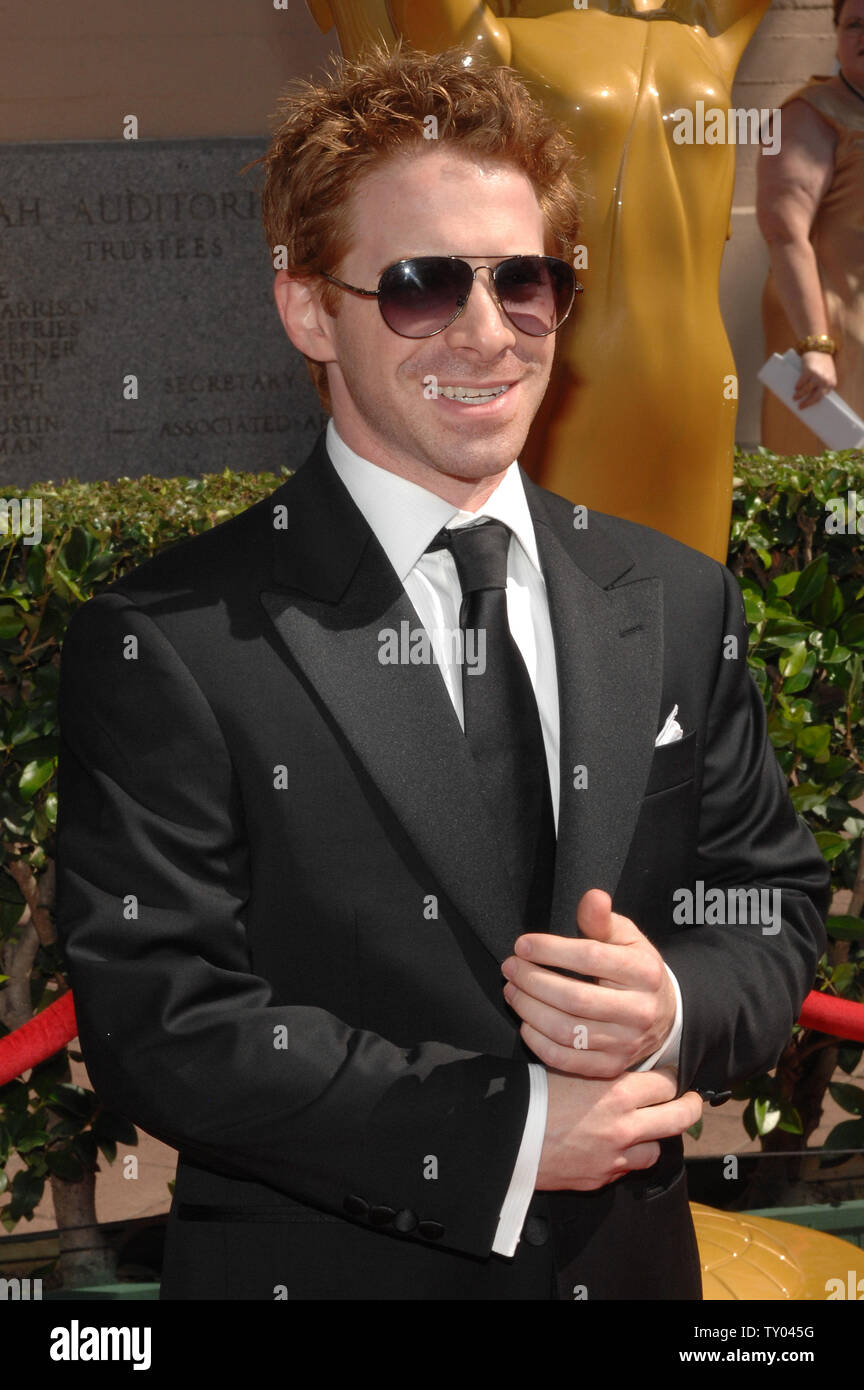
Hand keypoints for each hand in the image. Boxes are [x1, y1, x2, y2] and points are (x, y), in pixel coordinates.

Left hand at [501, 889, 676, 1076]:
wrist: (664, 1015)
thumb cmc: (635, 969)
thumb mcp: (626, 937)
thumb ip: (603, 919)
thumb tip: (592, 897)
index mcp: (644, 971)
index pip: (590, 957)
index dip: (550, 950)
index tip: (523, 945)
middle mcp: (639, 1010)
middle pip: (574, 998)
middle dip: (533, 981)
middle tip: (510, 968)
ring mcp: (626, 1043)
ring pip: (567, 1031)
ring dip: (530, 1010)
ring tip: (512, 991)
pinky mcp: (612, 1067)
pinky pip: (567, 1060)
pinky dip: (539, 1042)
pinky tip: (526, 1022)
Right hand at [537, 1067, 701, 1189]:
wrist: (506, 1137)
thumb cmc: (532, 1096)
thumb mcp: (570, 1069)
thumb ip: (601, 1071)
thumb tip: (619, 1066)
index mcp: (618, 1092)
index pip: (666, 1083)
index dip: (669, 1077)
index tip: (668, 1076)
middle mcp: (624, 1126)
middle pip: (679, 1118)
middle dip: (690, 1107)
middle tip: (692, 1102)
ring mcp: (615, 1157)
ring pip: (656, 1151)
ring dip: (652, 1139)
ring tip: (643, 1130)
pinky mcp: (600, 1178)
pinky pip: (625, 1169)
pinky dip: (623, 1159)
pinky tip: (610, 1148)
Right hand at [793, 350, 836, 407]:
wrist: (820, 348)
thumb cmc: (823, 362)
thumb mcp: (827, 374)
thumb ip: (823, 383)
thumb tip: (811, 394)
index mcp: (831, 383)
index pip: (821, 397)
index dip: (812, 403)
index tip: (806, 407)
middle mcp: (825, 381)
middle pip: (814, 396)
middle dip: (806, 402)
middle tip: (800, 406)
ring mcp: (817, 377)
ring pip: (807, 390)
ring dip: (800, 395)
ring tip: (795, 397)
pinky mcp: (809, 371)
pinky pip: (802, 382)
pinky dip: (798, 386)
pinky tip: (796, 388)